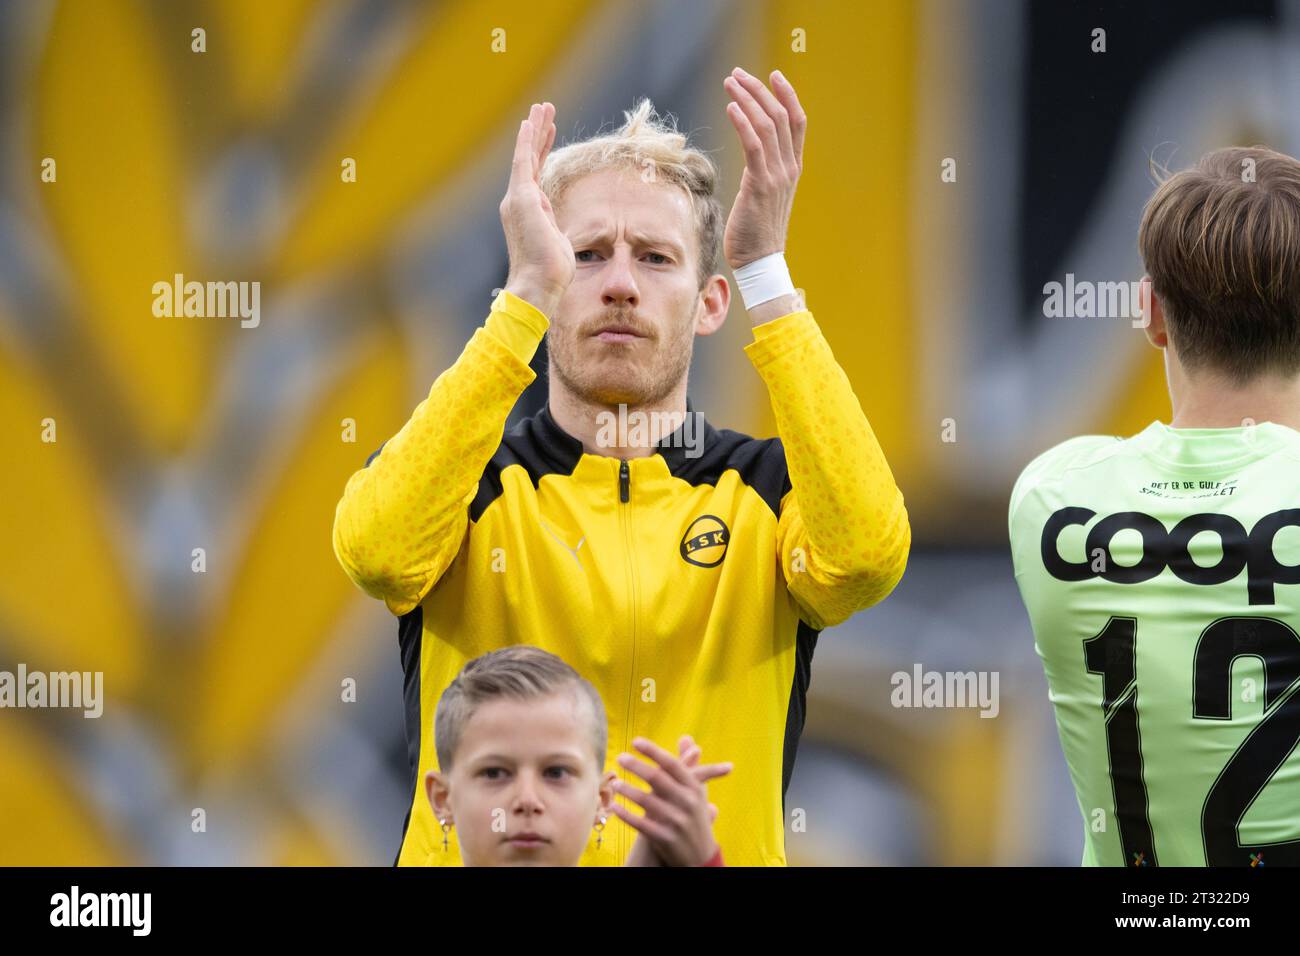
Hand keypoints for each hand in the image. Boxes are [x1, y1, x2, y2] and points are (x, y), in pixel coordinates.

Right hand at [500, 102, 573, 315]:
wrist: (539, 283)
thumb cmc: (551, 271)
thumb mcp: (558, 242)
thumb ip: (555, 229)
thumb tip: (560, 232)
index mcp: (529, 210)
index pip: (535, 172)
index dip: (542, 149)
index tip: (549, 130)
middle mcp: (519, 201)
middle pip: (529, 158)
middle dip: (538, 133)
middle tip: (544, 109)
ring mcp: (518, 198)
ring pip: (527, 154)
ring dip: (535, 130)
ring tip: (542, 107)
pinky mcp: (522, 198)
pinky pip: (523, 161)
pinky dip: (526, 141)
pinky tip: (530, 123)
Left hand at [614, 736, 730, 866]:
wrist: (701, 856)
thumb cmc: (695, 816)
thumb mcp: (697, 791)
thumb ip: (688, 764)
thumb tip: (686, 737)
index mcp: (694, 788)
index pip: (672, 764)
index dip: (653, 751)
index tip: (635, 741)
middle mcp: (687, 803)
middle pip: (657, 779)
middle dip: (637, 766)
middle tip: (620, 757)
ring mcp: (676, 822)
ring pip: (647, 802)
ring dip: (628, 790)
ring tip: (614, 783)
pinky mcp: (665, 839)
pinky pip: (641, 824)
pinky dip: (626, 815)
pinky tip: (613, 807)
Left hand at [721, 68, 805, 270]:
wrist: (759, 262)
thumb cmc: (755, 232)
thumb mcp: (763, 196)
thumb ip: (761, 172)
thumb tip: (750, 157)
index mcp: (792, 168)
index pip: (797, 122)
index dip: (787, 95)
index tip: (773, 75)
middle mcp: (788, 168)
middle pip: (781, 116)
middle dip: (759, 89)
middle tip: (738, 73)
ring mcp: (777, 176)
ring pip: (767, 125)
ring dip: (748, 99)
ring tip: (730, 82)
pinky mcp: (759, 185)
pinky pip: (754, 145)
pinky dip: (744, 121)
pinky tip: (731, 106)